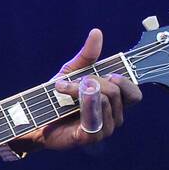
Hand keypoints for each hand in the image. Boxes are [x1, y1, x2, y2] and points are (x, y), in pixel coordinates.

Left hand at [17, 28, 142, 152]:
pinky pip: (94, 117)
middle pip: (116, 93)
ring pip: (104, 102)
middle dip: (94, 80)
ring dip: (80, 90)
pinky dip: (80, 103)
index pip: (134, 94)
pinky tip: (66, 97)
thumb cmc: (56, 96)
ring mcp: (103, 130)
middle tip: (74, 80)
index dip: (125, 82)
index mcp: (114, 103)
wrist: (34, 117)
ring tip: (61, 88)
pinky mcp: (89, 137)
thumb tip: (96, 32)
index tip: (109, 74)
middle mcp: (113, 117)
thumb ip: (87, 55)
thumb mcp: (72, 71)